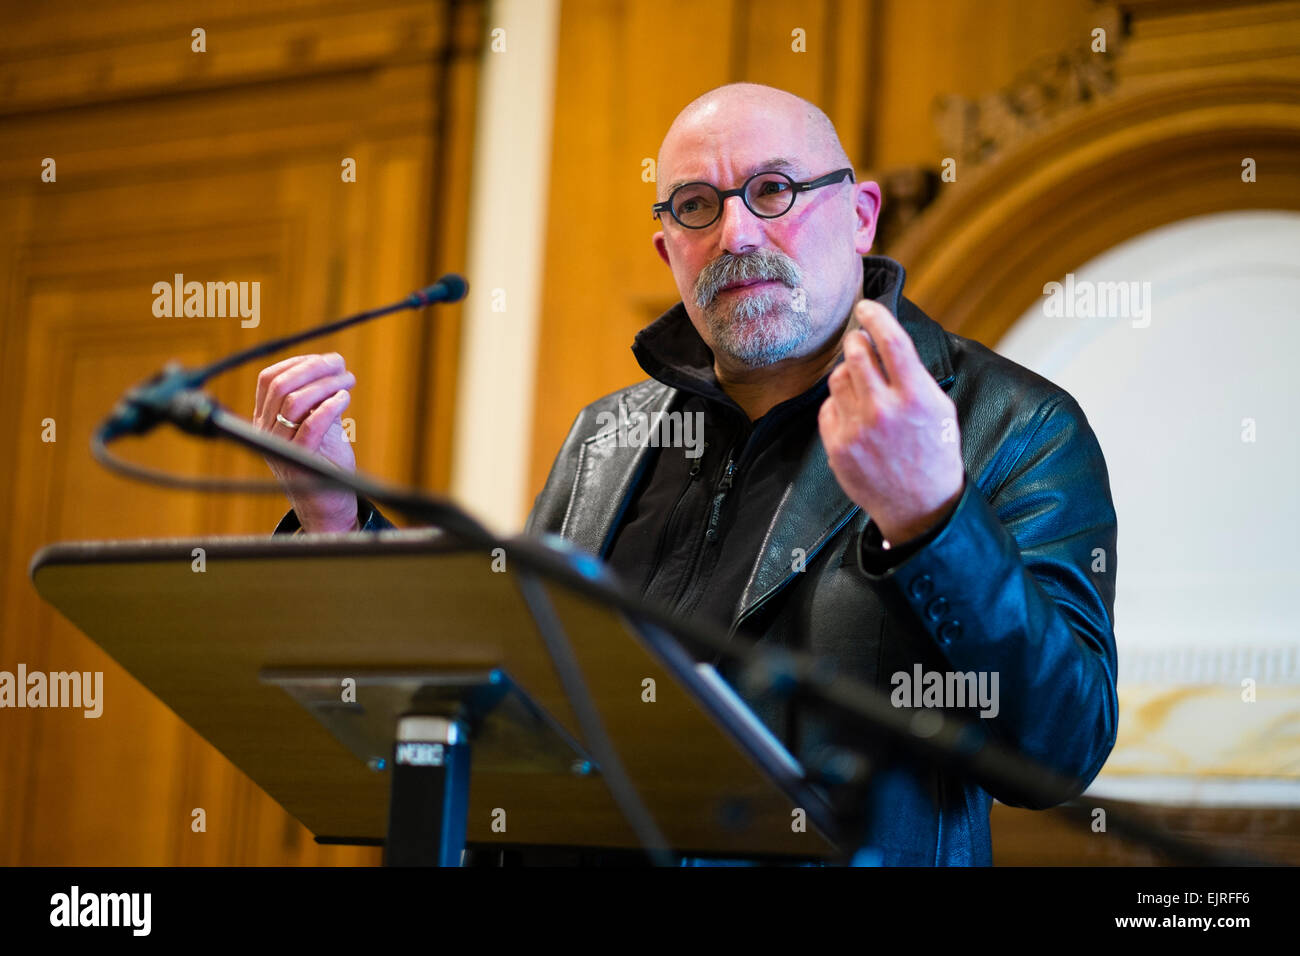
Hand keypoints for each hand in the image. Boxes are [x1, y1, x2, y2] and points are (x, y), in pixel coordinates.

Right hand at [253, 352, 358, 532]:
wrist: (327, 504)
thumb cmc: (325, 461)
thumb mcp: (320, 424)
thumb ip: (318, 399)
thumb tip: (332, 365)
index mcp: (265, 420)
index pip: (269, 379)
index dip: (297, 362)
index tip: (326, 360)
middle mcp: (265, 432)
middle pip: (280, 385)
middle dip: (313, 368)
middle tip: (340, 364)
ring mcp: (279, 448)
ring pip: (294, 402)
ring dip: (325, 384)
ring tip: (348, 380)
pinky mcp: (298, 462)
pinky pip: (310, 427)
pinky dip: (329, 407)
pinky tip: (344, 398)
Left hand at [819, 300, 963, 544]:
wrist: (920, 507)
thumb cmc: (933, 452)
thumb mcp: (940, 408)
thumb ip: (914, 375)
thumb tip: (884, 339)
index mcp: (916, 397)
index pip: (890, 340)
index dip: (875, 316)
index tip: (865, 307)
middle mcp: (884, 411)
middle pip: (855, 353)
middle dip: (855, 341)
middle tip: (858, 341)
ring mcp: (857, 430)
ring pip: (837, 378)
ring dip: (847, 373)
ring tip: (863, 387)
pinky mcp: (837, 447)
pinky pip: (828, 407)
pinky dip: (839, 405)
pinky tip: (856, 416)